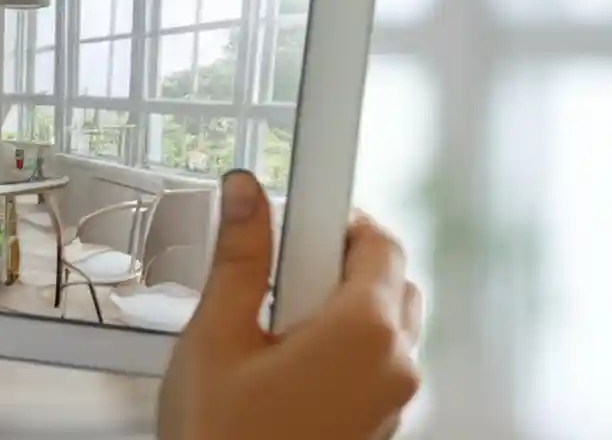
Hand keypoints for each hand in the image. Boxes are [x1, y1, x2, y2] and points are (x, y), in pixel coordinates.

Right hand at [157, 170, 421, 439]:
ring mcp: (391, 401)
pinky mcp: (376, 424)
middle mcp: (394, 367)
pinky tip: (281, 360)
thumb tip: (247, 194)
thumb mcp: (217, 335)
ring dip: (338, 304)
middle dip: (336, 259)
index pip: (378, 240)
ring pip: (384, 322)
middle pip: (389, 278)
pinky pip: (374, 363)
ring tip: (270, 324)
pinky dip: (339, 344)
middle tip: (276, 269)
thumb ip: (240, 256)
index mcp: (364, 334)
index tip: (299, 203)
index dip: (335, 211)